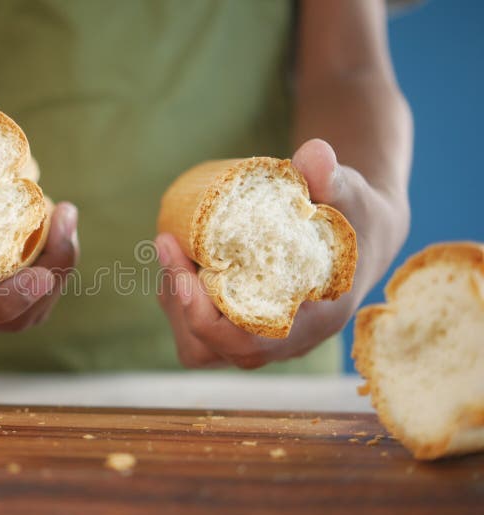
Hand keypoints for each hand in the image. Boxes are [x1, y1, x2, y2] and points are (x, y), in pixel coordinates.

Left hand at [155, 139, 406, 368]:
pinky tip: (181, 264)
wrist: (359, 236)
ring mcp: (264, 342)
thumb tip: (314, 152)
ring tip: (172, 249)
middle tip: (168, 244)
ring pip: (199, 348)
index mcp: (315, 320)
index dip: (205, 316)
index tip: (182, 271)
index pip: (249, 342)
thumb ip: (332, 177)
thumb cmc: (353, 214)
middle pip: (213, 348)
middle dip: (180, 300)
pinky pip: (199, 338)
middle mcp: (288, 343)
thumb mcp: (349, 193)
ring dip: (175, 303)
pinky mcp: (246, 332)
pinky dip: (181, 306)